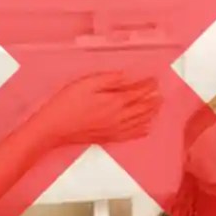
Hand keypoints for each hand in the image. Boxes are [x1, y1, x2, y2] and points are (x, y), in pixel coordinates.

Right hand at [35, 72, 162, 147]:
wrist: (54, 128)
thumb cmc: (68, 103)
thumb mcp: (87, 83)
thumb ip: (109, 80)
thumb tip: (127, 76)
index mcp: (114, 102)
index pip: (138, 92)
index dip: (148, 85)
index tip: (155, 79)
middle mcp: (119, 117)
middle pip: (142, 108)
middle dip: (153, 99)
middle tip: (161, 92)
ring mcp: (115, 130)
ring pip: (140, 121)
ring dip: (151, 113)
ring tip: (158, 106)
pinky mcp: (108, 138)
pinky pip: (131, 135)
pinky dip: (142, 130)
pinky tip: (146, 127)